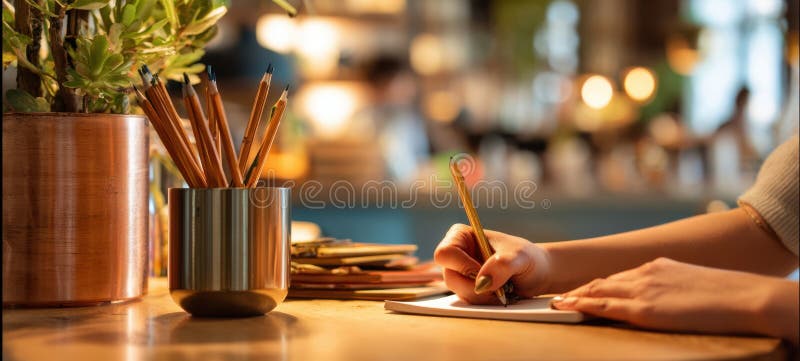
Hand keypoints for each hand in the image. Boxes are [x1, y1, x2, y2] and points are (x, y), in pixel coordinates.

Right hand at [433, 224, 551, 303]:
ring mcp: (461, 274)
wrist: (537, 274)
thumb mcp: (519, 257)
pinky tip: (499, 295)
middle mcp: (457, 254)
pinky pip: (468, 302)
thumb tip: (482, 283)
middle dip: (475, 286)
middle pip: (450, 276)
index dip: (462, 266)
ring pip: (458, 292)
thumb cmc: (528, 257)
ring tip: (503, 289)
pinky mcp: (467, 289)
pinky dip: (485, 302)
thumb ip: (501, 265)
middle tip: (498, 285)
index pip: (445, 253)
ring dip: (482, 296)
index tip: (483, 271)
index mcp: (462, 236)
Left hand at [552, 257, 798, 341]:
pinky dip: (583, 306)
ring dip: (575, 298)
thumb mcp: (691, 283)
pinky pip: (605, 306)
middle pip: (603, 281)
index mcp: (658, 266)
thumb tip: (663, 298)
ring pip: (598, 291)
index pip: (619, 276)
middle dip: (579, 290)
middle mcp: (645, 273)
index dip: (597, 284)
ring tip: (556, 304)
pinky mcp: (644, 308)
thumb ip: (671, 287)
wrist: (743, 296)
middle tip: (559, 298)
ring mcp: (643, 289)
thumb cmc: (725, 294)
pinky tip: (568, 308)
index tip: (581, 289)